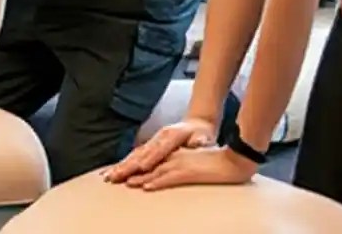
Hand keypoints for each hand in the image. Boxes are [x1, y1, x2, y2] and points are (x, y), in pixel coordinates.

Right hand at [103, 117, 216, 183]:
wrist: (196, 123)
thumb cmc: (201, 133)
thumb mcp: (204, 135)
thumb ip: (200, 140)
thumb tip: (199, 142)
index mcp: (171, 135)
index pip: (159, 149)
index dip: (150, 158)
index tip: (141, 167)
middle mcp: (158, 137)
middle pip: (141, 153)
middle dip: (127, 165)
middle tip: (115, 176)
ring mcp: (152, 141)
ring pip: (134, 155)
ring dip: (120, 166)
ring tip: (107, 176)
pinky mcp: (149, 146)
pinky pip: (133, 156)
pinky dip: (122, 164)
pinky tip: (112, 171)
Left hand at [118, 145, 257, 190]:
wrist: (233, 161)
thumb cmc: (213, 165)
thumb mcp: (190, 164)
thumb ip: (175, 167)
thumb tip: (160, 174)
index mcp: (172, 154)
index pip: (145, 158)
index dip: (128, 165)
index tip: (113, 172)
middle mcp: (173, 156)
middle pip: (144, 163)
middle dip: (125, 170)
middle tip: (108, 178)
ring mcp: (180, 163)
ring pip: (153, 170)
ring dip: (136, 177)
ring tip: (120, 183)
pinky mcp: (189, 171)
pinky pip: (169, 177)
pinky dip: (156, 182)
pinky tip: (146, 187)